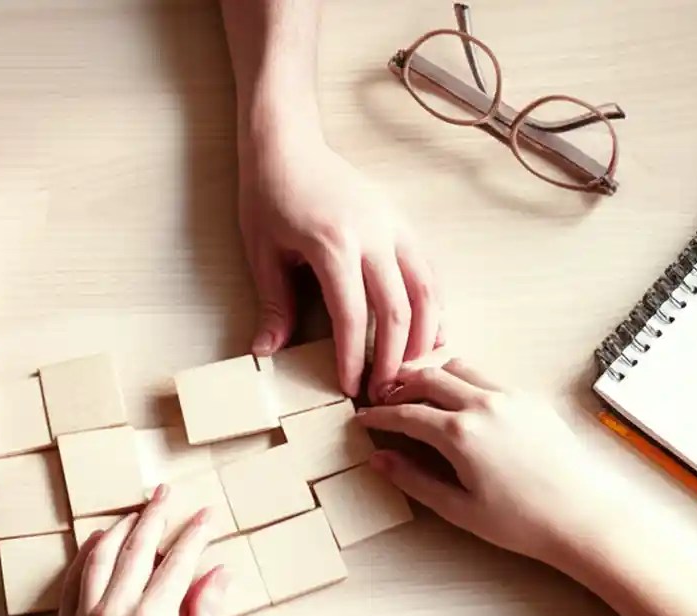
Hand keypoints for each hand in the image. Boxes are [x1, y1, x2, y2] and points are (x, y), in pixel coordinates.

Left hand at [51, 487, 227, 615]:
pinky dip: (84, 558)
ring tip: (132, 512)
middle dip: (155, 516)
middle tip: (166, 492)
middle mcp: (113, 612)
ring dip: (118, 529)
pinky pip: (71, 584)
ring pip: (98, 559)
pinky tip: (93, 547)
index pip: (179, 562)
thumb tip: (218, 575)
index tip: (207, 514)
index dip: (195, 534)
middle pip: (136, 549)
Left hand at [238, 135, 443, 400]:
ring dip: (425, 334)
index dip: (354, 357)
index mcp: (334, 244)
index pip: (353, 315)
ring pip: (427, 289)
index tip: (352, 387)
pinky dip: (434, 304)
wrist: (288, 144)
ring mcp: (393, 226)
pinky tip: (430, 331)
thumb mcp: (262, 253)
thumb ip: (274, 305)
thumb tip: (267, 352)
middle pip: (398, 309)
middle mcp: (372, 235)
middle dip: (394, 357)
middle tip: (386, 390)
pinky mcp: (402, 222)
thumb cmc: (270, 194)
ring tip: (415, 369)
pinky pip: (428, 269)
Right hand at [357, 359, 617, 572]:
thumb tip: (380, 459)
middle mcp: (483, 404)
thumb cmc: (523, 522)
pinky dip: (463, 381)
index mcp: (460, 434)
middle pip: (427, 378)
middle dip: (399, 385)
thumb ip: (414, 480)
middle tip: (384, 398)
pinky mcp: (530, 399)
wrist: (582, 515)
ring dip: (432, 376)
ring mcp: (510, 396)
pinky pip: (487, 377)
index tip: (363, 418)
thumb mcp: (459, 508)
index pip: (405, 413)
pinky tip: (459, 400)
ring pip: (458, 368)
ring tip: (418, 393)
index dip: (378, 415)